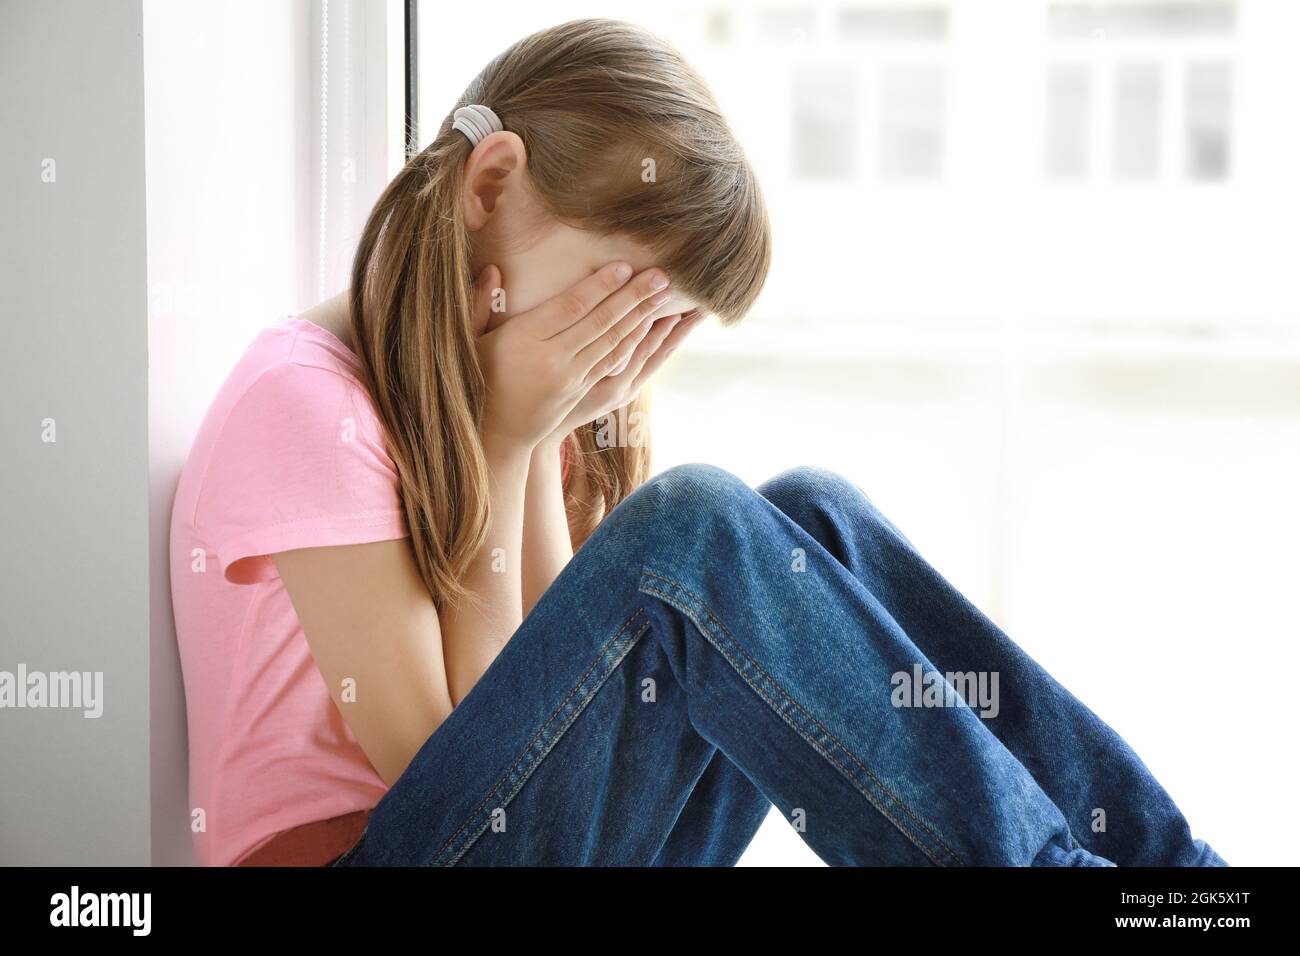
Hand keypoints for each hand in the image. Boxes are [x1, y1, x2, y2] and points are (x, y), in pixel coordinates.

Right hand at [472, 261, 672, 453]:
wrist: (493, 433)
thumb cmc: (476, 379)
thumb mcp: (469, 340)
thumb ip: (480, 304)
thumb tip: (492, 269)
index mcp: (523, 340)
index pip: (570, 308)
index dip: (600, 286)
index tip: (624, 266)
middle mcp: (552, 360)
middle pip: (600, 322)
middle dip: (633, 297)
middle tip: (662, 275)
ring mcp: (570, 379)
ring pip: (612, 343)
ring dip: (641, 317)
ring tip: (664, 295)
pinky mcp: (581, 391)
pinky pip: (612, 363)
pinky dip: (633, 343)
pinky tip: (649, 326)